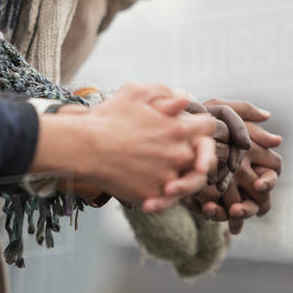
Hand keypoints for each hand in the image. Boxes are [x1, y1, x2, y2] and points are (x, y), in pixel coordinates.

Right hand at [32, 84, 216, 211]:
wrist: (83, 147)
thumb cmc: (108, 117)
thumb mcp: (135, 92)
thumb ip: (164, 92)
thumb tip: (183, 100)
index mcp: (179, 128)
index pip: (209, 127)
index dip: (201, 126)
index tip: (193, 130)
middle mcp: (179, 154)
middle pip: (203, 160)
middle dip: (195, 157)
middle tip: (182, 158)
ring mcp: (167, 177)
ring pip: (187, 184)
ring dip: (180, 180)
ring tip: (164, 178)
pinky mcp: (152, 196)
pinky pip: (166, 200)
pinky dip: (160, 197)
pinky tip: (147, 190)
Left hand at [192, 99, 281, 232]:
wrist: (174, 127)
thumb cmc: (201, 116)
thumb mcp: (222, 109)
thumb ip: (247, 116)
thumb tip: (278, 140)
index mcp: (253, 157)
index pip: (272, 174)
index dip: (268, 181)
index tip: (259, 184)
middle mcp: (243, 176)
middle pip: (259, 201)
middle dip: (249, 208)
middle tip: (237, 209)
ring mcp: (227, 188)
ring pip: (240, 210)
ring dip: (234, 215)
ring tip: (217, 210)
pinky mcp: (208, 196)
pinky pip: (216, 212)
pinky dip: (213, 213)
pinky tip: (204, 208)